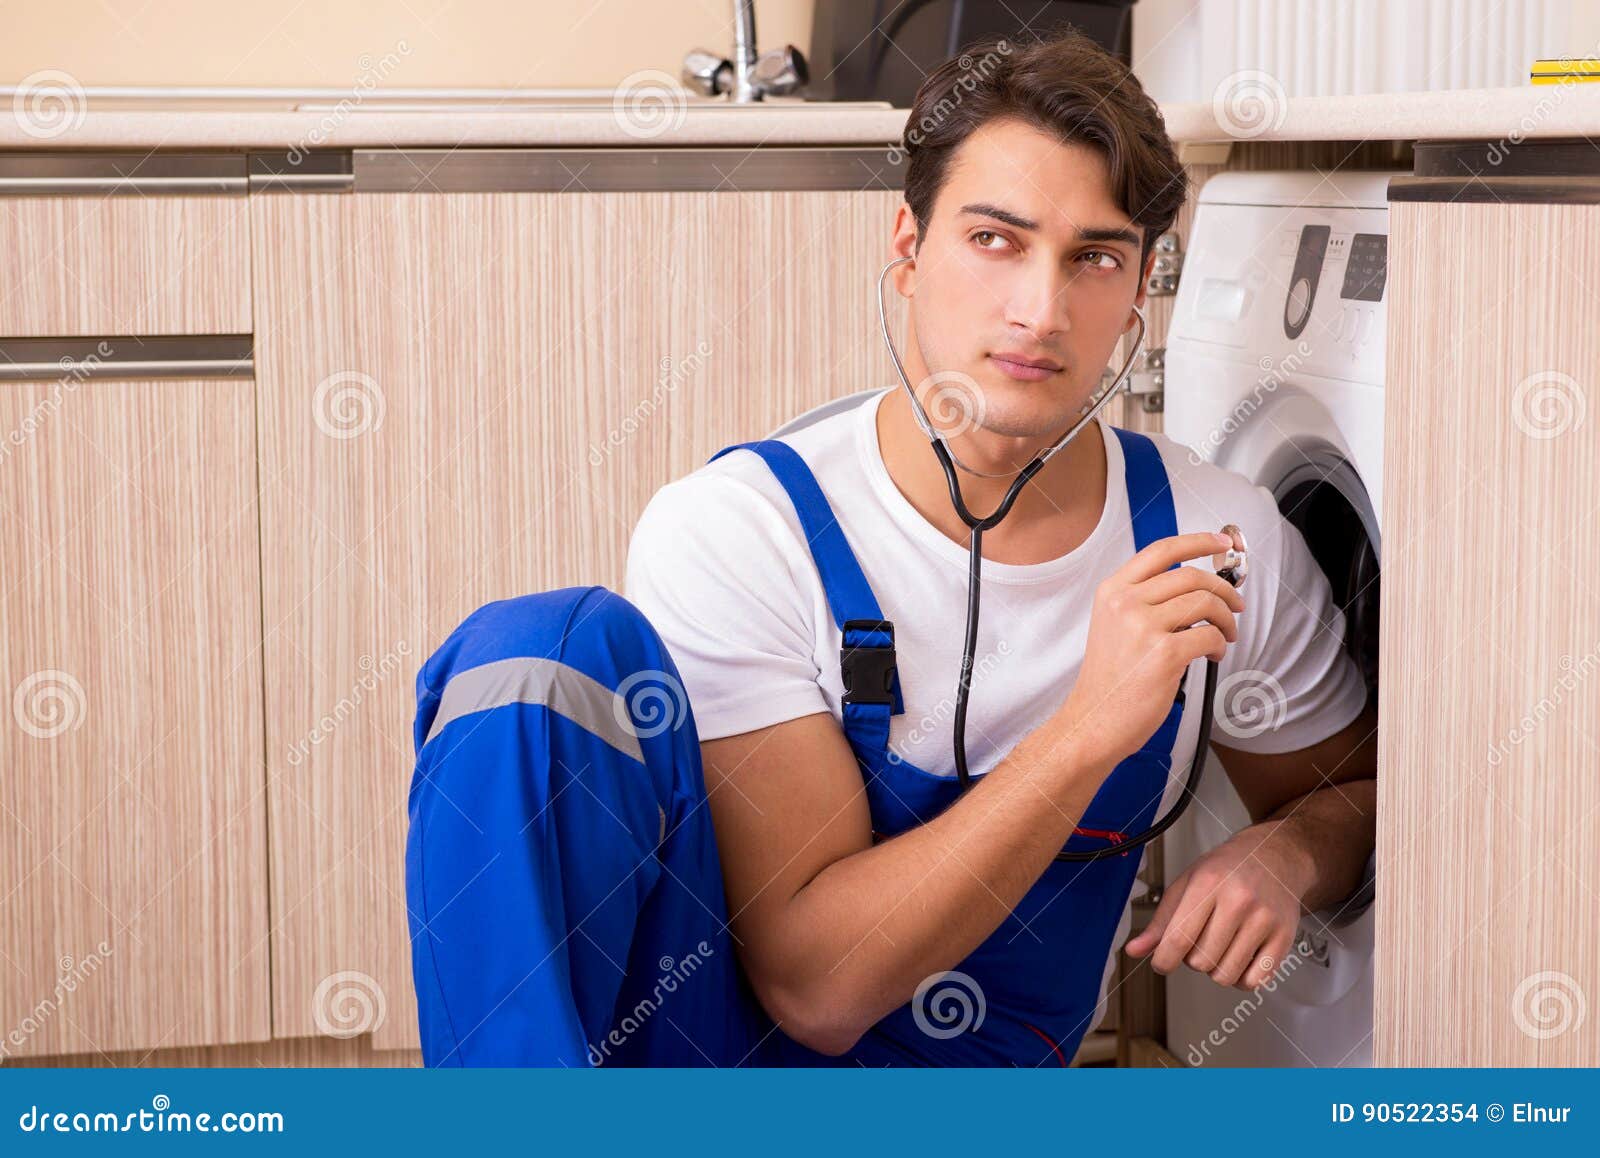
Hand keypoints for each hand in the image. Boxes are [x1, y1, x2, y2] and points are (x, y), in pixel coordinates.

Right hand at [1056, 531, 1243, 770]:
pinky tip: (1214, 655)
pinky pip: (1209, 637)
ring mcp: (1143, 627)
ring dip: (1226, 618)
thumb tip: (1197, 588)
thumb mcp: (1114, 625)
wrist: (1093, 720)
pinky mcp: (1164, 655)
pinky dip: (1221, 645)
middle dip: (1224, 589)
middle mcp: (1125, 603)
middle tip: (1235, 605)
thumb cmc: (1109, 679)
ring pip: (1205, 603)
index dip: (1198, 541)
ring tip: (1226, 635)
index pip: (1162, 551)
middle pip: (1192, 575)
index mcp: (1113, 591)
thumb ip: (1146, 600)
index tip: (1221, 543)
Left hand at [1122, 822, 1309, 990]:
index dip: (1163, 961)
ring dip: (1216, 970)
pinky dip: (1241, 979)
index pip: (1178, 938)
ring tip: (1220, 947)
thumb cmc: (1227, 869)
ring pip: (1225, 975)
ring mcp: (1264, 920)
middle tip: (1200, 939)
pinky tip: (1239, 958)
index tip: (1162, 963)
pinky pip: (1254, 981)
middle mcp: (1238, 900)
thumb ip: (1161, 921)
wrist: (1273, 857)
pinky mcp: (1284, 937)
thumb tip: (1135, 950)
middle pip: (1200, 961)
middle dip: (1192, 959)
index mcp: (1208, 883)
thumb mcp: (1186, 883)